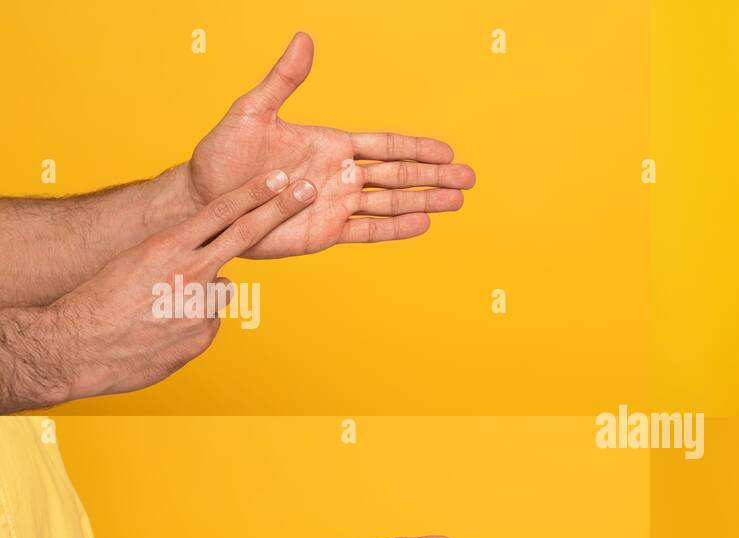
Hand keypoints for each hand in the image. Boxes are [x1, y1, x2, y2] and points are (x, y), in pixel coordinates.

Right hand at [49, 170, 317, 401]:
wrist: (77, 347)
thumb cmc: (98, 304)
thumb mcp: (135, 266)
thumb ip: (176, 259)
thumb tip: (212, 272)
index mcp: (168, 246)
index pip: (219, 212)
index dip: (252, 193)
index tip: (278, 178)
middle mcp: (191, 271)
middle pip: (246, 233)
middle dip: (279, 209)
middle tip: (307, 191)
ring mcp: (202, 304)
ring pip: (218, 291)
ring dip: (197, 299)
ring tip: (158, 313)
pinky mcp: (204, 335)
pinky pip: (205, 324)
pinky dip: (189, 328)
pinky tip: (161, 334)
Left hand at [187, 33, 474, 255]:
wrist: (205, 201)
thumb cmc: (223, 154)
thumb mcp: (252, 111)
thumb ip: (283, 79)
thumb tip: (305, 39)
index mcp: (331, 145)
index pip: (385, 145)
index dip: (417, 147)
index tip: (448, 150)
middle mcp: (341, 176)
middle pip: (399, 176)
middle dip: (434, 177)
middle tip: (469, 179)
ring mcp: (337, 205)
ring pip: (391, 204)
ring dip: (425, 203)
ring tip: (457, 203)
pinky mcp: (326, 233)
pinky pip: (368, 231)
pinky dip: (395, 229)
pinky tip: (422, 224)